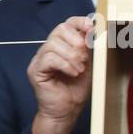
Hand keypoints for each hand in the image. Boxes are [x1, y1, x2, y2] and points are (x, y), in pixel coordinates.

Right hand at [29, 16, 93, 133]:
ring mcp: (39, 59)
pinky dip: (65, 65)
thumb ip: (90, 49)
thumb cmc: (76, 89)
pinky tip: (73, 73)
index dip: (80, 22)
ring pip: (54, 44)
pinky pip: (49, 58)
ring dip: (72, 57)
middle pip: (60, 30)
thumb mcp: (89, 65)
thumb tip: (96, 32)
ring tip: (80, 69)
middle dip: (77, 42)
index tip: (92, 28)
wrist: (66, 111)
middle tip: (85, 59)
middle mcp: (48, 49)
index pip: (66, 24)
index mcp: (61, 45)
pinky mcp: (35, 70)